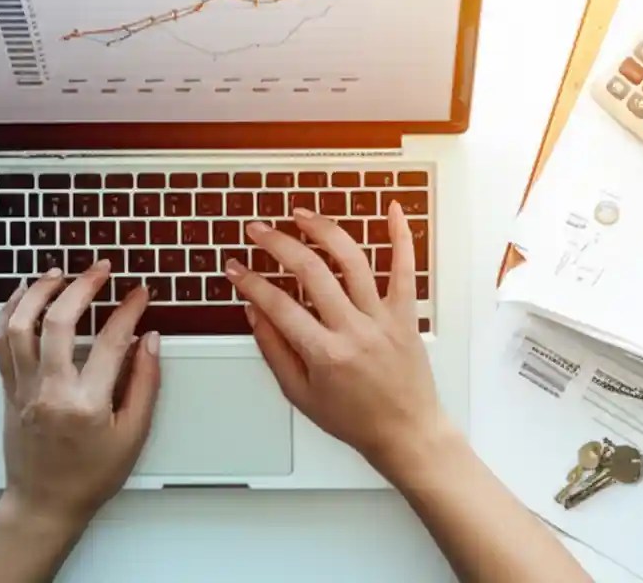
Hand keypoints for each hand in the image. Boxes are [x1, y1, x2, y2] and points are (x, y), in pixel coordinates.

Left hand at [0, 261, 161, 528]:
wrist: (45, 503)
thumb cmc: (91, 475)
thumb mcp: (133, 435)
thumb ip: (145, 384)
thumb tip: (150, 341)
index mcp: (85, 404)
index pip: (112, 341)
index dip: (129, 310)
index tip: (140, 293)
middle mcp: (49, 391)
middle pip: (59, 322)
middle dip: (82, 286)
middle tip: (101, 269)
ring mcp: (23, 388)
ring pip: (20, 326)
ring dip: (39, 292)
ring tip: (59, 273)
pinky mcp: (8, 389)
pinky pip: (1, 341)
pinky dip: (10, 312)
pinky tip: (24, 295)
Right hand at [225, 202, 448, 472]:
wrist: (406, 432)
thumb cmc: (355, 419)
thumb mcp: (300, 395)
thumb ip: (274, 351)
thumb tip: (255, 311)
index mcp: (324, 354)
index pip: (278, 305)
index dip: (250, 281)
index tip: (236, 268)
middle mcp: (353, 330)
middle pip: (311, 272)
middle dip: (278, 244)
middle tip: (259, 231)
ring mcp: (382, 319)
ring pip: (352, 260)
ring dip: (324, 230)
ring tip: (302, 215)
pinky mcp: (405, 314)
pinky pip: (405, 269)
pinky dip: (401, 237)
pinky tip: (393, 210)